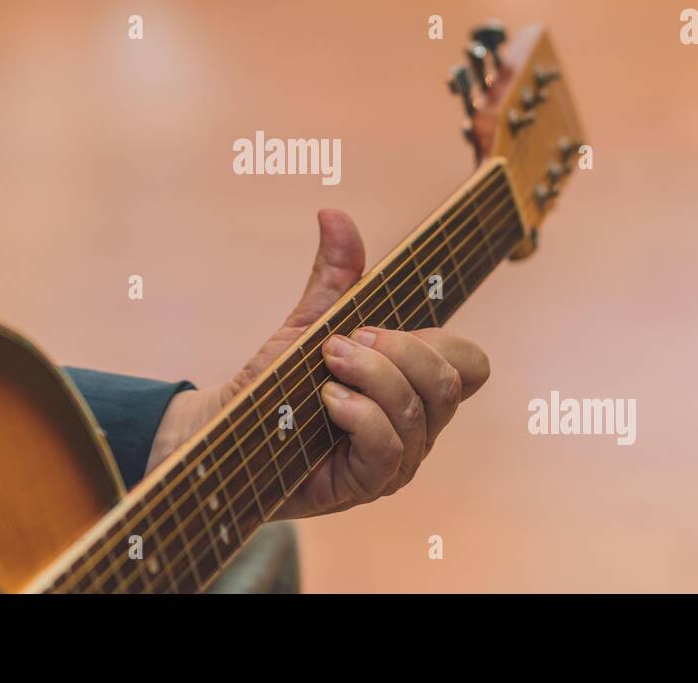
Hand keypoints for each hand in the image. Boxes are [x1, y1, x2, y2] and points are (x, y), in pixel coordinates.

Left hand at [147, 208, 490, 519]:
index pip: (471, 363)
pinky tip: (327, 401)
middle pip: (450, 382)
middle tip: (342, 342)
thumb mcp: (308, 324)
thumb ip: (334, 277)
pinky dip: (359, 414)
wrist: (226, 432)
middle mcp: (418, 425)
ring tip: (325, 366)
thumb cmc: (277, 384)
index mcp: (414, 385)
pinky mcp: (367, 485)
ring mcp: (397, 460)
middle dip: (398, 350)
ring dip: (370, 375)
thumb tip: (334, 213)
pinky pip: (388, 446)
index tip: (374, 325)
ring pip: (419, 410)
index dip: (438, 340)